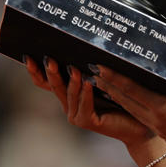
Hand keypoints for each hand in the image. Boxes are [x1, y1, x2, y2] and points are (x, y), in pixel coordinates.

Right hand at [24, 55, 154, 146]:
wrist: (138, 123)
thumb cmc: (122, 99)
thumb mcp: (102, 80)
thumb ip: (91, 69)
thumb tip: (82, 43)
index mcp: (69, 95)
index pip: (46, 82)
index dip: (35, 71)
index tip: (27, 56)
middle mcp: (68, 105)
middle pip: (54, 86)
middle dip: (50, 72)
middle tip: (49, 58)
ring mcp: (76, 115)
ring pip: (69, 94)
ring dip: (71, 81)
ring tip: (73, 67)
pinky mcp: (88, 121)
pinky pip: (85, 105)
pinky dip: (86, 93)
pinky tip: (88, 82)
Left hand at [90, 47, 165, 157]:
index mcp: (163, 110)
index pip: (132, 91)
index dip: (116, 77)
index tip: (101, 67)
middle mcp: (157, 122)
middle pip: (127, 102)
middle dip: (110, 86)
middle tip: (95, 72)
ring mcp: (161, 130)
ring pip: (134, 111)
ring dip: (119, 97)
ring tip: (106, 84)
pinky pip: (144, 117)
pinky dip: (134, 106)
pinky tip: (133, 99)